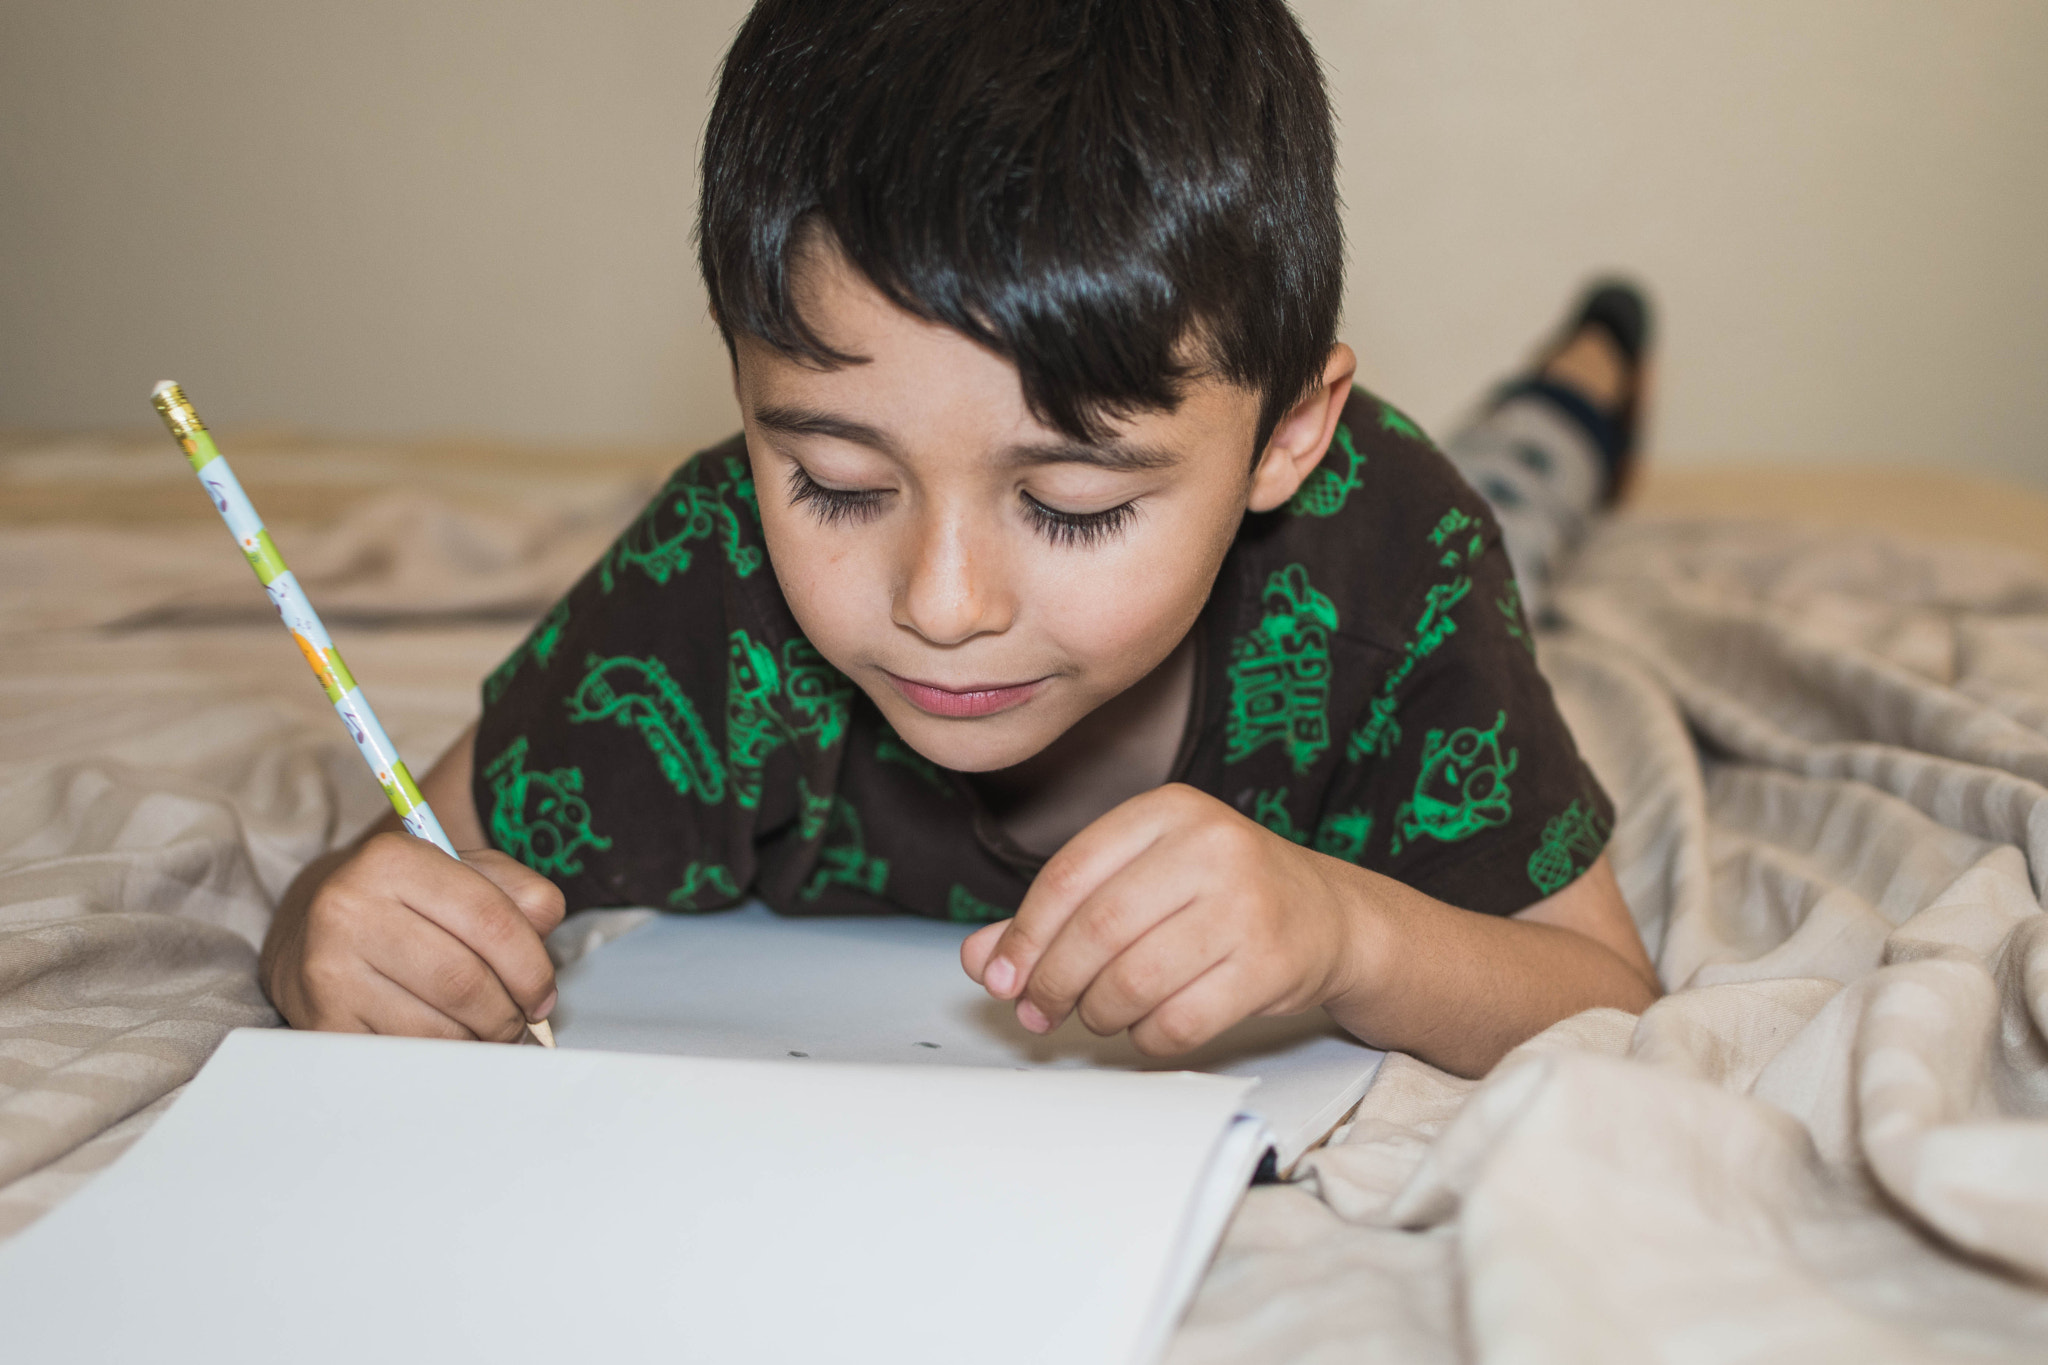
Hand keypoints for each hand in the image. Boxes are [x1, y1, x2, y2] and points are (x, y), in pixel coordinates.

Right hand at [263, 832, 564, 1041]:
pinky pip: (405, 1058)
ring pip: (436, 1030)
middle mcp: (349, 909)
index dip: (532, 968)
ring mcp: (327, 970)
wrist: (311, 930)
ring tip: (480, 1030)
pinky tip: (444, 1042)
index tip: (543, 994)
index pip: (491, 920)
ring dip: (476, 1042)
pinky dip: (440, 1060)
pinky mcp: (320, 1023)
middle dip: (507, 1014)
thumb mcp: (463, 874)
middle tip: (517, 1022)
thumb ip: (520, 892)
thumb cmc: (402, 903)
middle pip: (464, 982)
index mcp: (392, 860)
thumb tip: (545, 932)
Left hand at [960, 784, 1365, 1055]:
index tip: (1002, 975)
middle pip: (1097, 930)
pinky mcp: (1270, 965)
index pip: (1069, 874)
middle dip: (1054, 982)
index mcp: (1168, 810)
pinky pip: (1180, 1020)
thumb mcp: (1139, 878)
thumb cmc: (1219, 893)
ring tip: (1096, 1015)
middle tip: (1038, 1010)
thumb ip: (1058, 913)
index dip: (1024, 935)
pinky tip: (1146, 1026)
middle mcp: (1212, 846)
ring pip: (1134, 980)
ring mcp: (1246, 905)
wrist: (1327, 915)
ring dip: (1099, 1013)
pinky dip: (1147, 1037)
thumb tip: (981, 956)